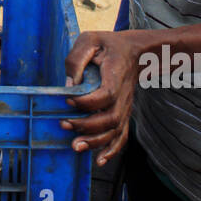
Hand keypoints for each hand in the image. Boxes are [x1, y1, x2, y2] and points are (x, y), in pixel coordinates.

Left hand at [61, 29, 142, 165]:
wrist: (136, 52)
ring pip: (114, 131)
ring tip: (75, 146)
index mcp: (115, 76)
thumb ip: (77, 59)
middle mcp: (123, 96)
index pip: (105, 95)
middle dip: (86, 126)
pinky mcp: (123, 114)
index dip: (86, 102)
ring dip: (95, 142)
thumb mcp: (90, 40)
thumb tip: (69, 84)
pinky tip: (99, 160)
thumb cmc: (109, 45)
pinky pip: (122, 136)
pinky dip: (112, 151)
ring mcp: (124, 107)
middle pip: (110, 119)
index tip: (68, 99)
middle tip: (64, 124)